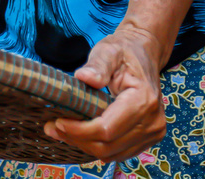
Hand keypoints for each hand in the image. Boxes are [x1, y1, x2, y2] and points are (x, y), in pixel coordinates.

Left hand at [43, 25, 165, 162]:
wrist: (144, 54)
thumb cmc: (124, 51)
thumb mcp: (108, 51)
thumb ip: (97, 65)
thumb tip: (83, 77)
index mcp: (143, 100)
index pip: (106, 129)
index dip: (79, 130)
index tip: (58, 121)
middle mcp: (152, 121)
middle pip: (108, 146)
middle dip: (77, 139)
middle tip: (52, 127)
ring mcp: (152, 132)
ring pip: (111, 153)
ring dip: (84, 145)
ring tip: (61, 130)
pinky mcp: (146, 138)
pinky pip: (118, 152)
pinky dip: (96, 146)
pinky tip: (79, 133)